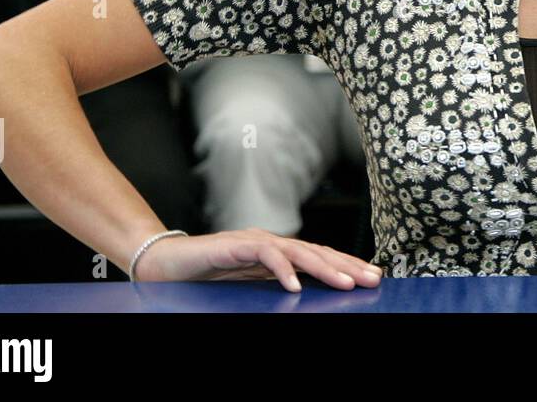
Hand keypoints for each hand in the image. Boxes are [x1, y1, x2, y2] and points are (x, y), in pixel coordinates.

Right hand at [134, 227, 383, 291]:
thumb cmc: (206, 276)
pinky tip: (295, 286)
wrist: (164, 263)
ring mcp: (254, 241)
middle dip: (347, 264)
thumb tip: (306, 295)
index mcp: (277, 251)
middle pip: (317, 251)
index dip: (346, 264)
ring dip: (324, 267)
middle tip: (371, 278)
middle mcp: (270, 242)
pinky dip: (282, 270)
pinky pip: (264, 255)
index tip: (372, 275)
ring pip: (298, 251)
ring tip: (344, 283)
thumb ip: (274, 285)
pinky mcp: (235, 245)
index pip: (319, 256)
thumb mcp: (249, 285)